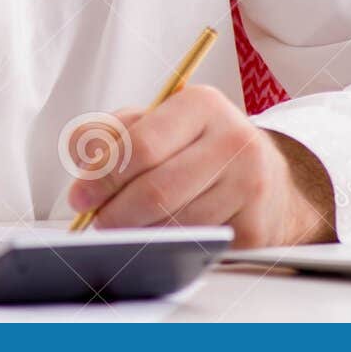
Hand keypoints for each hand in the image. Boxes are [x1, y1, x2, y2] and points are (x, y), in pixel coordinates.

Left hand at [64, 84, 336, 247]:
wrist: (270, 177)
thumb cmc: (202, 146)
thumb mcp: (159, 122)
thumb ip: (114, 132)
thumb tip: (83, 158)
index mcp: (202, 104)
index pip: (142, 145)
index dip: (104, 176)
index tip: (80, 195)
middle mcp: (232, 140)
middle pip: (156, 191)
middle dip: (114, 212)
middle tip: (96, 221)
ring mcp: (248, 186)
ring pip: (173, 224)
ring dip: (138, 233)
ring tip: (124, 228)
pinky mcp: (255, 228)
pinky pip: (195, 246)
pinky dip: (167, 247)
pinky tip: (157, 237)